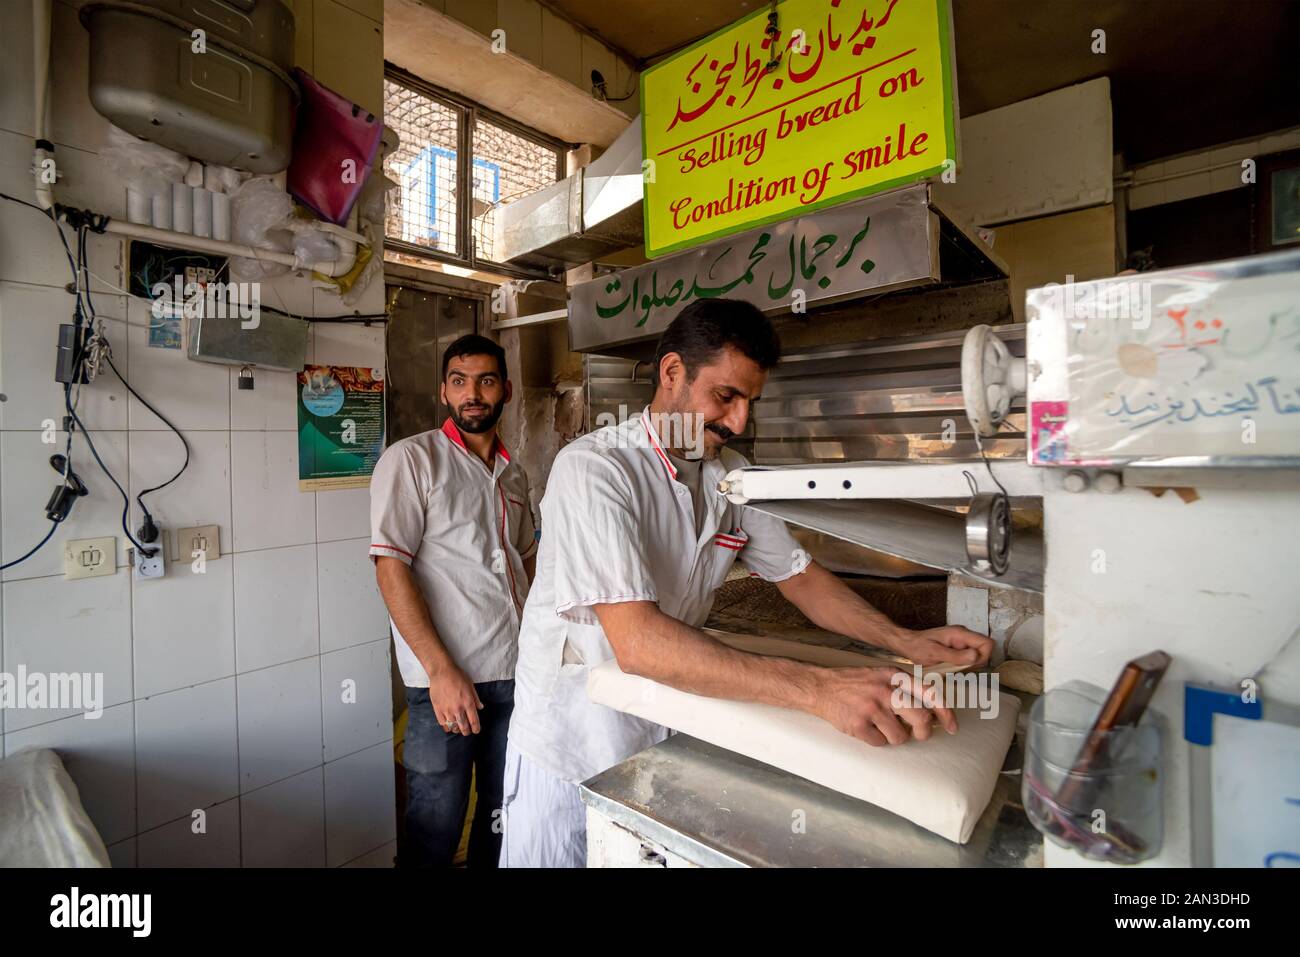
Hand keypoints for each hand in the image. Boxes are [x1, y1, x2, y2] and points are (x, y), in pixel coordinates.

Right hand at [428, 664, 482, 735]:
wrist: (441, 672)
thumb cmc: (457, 676)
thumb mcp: (471, 685)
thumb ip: (476, 698)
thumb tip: (480, 707)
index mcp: (468, 702)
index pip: (474, 721)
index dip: (476, 728)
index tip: (476, 731)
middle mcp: (458, 708)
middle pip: (463, 727)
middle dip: (466, 732)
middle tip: (467, 732)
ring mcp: (447, 710)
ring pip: (453, 727)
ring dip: (456, 729)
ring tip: (457, 728)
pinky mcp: (438, 709)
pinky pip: (443, 723)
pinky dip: (446, 726)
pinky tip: (448, 724)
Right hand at [812, 666, 957, 745]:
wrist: (821, 687)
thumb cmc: (856, 683)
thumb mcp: (882, 675)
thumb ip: (905, 688)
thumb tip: (932, 712)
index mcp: (894, 676)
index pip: (930, 694)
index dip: (946, 713)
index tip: (952, 727)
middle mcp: (885, 691)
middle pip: (921, 719)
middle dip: (923, 732)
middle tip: (917, 734)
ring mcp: (871, 708)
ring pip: (900, 737)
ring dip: (895, 737)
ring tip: (882, 727)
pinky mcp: (858, 724)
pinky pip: (880, 743)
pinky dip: (876, 740)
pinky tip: (867, 728)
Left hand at [894, 625, 992, 667]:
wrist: (906, 643)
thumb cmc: (917, 646)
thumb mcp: (935, 653)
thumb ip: (956, 655)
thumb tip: (976, 656)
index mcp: (960, 634)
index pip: (987, 643)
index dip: (983, 657)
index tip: (969, 666)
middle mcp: (963, 636)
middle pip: (984, 651)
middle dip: (975, 664)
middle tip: (957, 669)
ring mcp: (961, 641)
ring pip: (976, 656)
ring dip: (967, 666)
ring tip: (950, 668)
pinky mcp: (957, 648)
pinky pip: (967, 658)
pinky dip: (962, 666)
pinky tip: (949, 667)